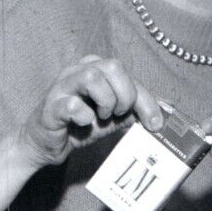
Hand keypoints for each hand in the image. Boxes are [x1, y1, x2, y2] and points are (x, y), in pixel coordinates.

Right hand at [16, 55, 165, 168]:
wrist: (46, 144)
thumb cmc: (80, 125)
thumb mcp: (113, 117)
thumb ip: (135, 110)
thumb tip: (165, 110)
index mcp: (96, 68)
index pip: (128, 74)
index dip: (146, 99)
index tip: (155, 123)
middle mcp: (78, 70)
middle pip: (113, 66)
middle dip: (125, 95)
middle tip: (119, 114)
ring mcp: (62, 86)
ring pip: (92, 76)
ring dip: (105, 101)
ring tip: (102, 117)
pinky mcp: (51, 106)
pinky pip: (72, 104)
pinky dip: (85, 116)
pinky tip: (85, 123)